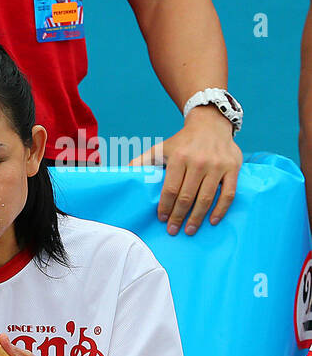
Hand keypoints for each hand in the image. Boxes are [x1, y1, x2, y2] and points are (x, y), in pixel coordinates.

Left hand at [130, 106, 241, 235]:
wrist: (210, 125)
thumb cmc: (182, 142)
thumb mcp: (160, 148)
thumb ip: (142, 162)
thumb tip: (123, 174)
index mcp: (180, 158)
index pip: (170, 189)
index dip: (165, 207)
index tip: (161, 219)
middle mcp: (199, 162)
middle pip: (187, 196)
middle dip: (179, 216)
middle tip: (173, 230)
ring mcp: (218, 166)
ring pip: (207, 197)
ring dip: (197, 217)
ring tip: (189, 230)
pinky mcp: (233, 168)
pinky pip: (229, 193)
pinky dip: (221, 209)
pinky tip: (212, 221)